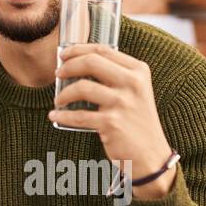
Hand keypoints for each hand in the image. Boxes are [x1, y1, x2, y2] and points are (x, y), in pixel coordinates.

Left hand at [50, 44, 176, 198]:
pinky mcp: (111, 123)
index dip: (78, 49)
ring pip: (82, 87)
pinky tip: (55, 116)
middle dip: (68, 66)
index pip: (103, 50)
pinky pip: (79, 116)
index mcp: (138, 71)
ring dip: (64, 94)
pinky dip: (62, 116)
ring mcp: (122, 103)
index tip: (64, 55)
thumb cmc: (138, 123)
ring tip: (59, 100)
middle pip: (91, 62)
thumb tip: (81, 64)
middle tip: (58, 73)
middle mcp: (132, 83)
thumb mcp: (136, 92)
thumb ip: (116, 76)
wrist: (151, 155)